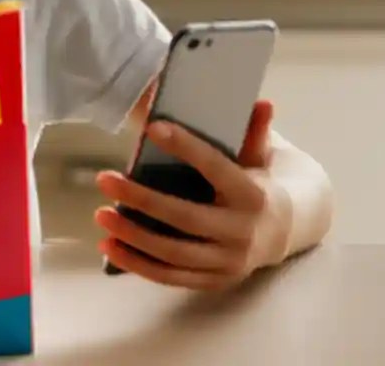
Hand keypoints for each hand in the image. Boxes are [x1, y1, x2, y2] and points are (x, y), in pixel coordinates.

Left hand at [94, 100, 291, 290]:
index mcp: (253, 195)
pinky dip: (137, 263)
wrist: (283, 232)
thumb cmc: (255, 184)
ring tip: (101, 214)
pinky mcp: (214, 281)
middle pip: (186, 217)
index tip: (152, 128)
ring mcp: (228, 261)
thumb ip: (253, 133)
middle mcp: (242, 232)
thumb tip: (261, 102)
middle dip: (141, 199)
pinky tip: (108, 245)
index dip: (186, 147)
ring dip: (132, 234)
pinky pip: (170, 277)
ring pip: (173, 252)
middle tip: (103, 179)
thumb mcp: (259, 157)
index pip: (217, 168)